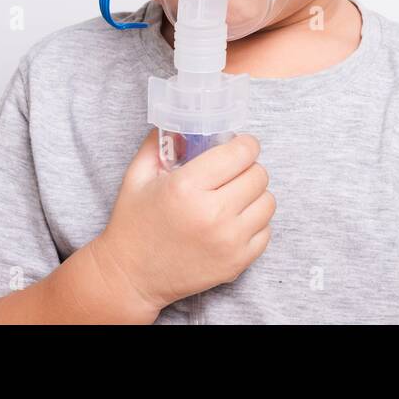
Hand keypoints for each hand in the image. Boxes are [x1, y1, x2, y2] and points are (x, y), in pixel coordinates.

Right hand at [91, 128, 274, 313]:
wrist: (130, 278)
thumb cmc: (133, 224)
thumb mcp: (137, 176)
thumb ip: (159, 142)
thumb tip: (183, 119)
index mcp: (187, 187)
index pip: (242, 152)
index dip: (244, 144)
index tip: (238, 146)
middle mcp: (212, 214)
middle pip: (259, 175)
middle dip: (248, 168)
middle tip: (232, 173)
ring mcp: (228, 241)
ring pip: (268, 202)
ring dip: (254, 195)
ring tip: (234, 197)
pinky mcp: (237, 263)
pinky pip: (267, 231)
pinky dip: (255, 223)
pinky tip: (234, 222)